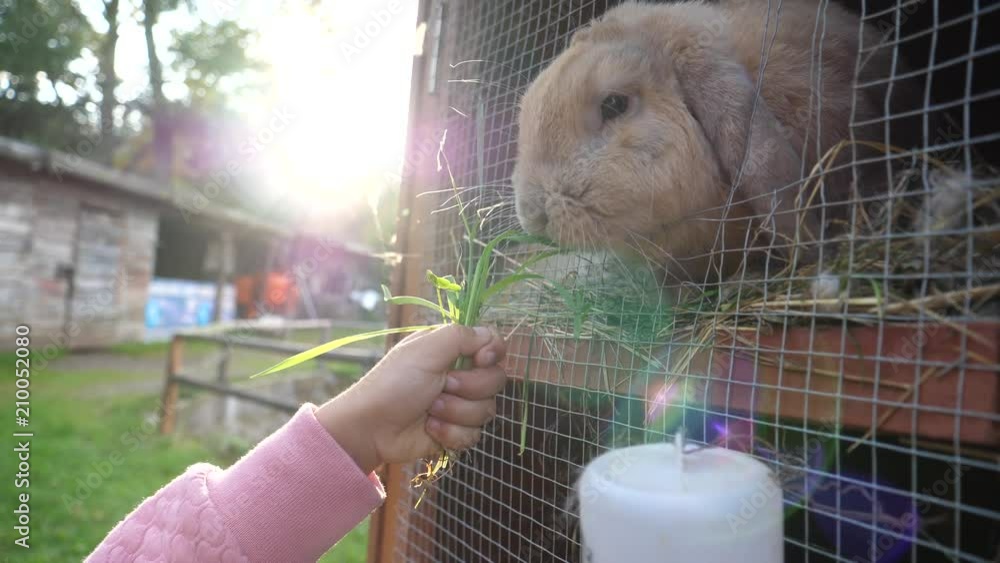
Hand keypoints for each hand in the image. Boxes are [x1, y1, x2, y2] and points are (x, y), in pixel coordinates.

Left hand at [315, 325, 506, 473]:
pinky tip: (429, 428)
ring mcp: (459, 405)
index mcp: (452, 350)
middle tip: (442, 387)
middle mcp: (460, 375)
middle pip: (495, 380)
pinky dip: (450, 432)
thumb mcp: (425, 349)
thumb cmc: (395, 383)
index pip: (493, 346)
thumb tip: (490, 339)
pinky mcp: (455, 431)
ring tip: (430, 410)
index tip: (480, 359)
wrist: (372, 427)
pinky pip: (474, 435)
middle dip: (468, 388)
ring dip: (456, 412)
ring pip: (486, 410)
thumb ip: (462, 336)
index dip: (493, 353)